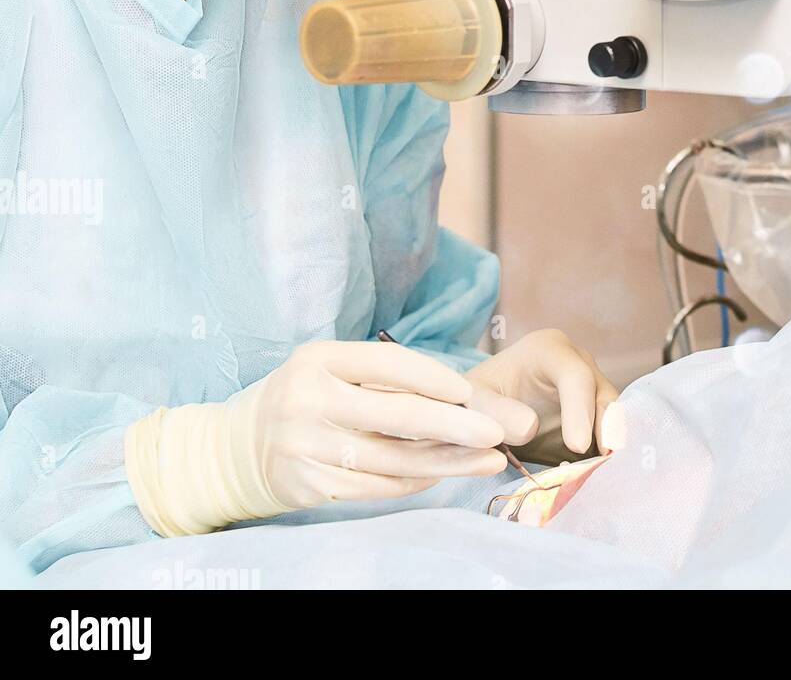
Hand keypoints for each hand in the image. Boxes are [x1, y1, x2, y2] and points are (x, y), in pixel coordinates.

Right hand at [126, 339, 539, 534]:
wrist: (238, 446)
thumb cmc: (312, 397)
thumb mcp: (340, 372)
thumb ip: (403, 382)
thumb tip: (484, 401)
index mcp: (319, 358)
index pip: (388, 363)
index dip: (434, 377)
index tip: (473, 393)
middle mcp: (308, 398)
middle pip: (395, 415)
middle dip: (454, 426)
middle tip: (499, 434)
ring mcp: (304, 445)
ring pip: (390, 458)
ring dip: (445, 462)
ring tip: (489, 460)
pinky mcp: (305, 484)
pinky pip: (373, 486)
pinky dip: (412, 482)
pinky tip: (442, 475)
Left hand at [466, 329, 618, 460]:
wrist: (490, 405)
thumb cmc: (481, 397)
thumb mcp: (473, 399)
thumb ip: (493, 411)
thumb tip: (531, 427)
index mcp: (549, 350)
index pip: (575, 376)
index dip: (579, 410)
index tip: (576, 446)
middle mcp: (580, 364)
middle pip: (603, 395)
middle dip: (608, 428)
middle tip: (605, 462)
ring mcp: (592, 389)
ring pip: (614, 416)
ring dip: (611, 446)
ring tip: (605, 475)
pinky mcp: (597, 416)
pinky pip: (611, 434)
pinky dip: (608, 456)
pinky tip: (600, 477)